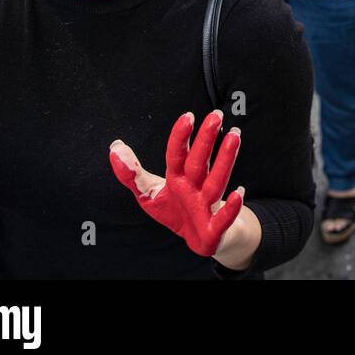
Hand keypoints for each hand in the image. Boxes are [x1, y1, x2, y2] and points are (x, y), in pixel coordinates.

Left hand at [109, 110, 244, 257]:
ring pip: (216, 181)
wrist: (202, 238)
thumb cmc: (175, 210)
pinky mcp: (214, 228)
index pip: (177, 155)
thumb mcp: (148, 194)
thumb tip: (115, 148)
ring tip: (234, 137)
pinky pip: (223, 217)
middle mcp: (195, 187)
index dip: (180, 137)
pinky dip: (231, 207)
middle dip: (206, 139)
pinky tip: (239, 192)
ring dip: (225, 160)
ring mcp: (206, 205)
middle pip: (199, 162)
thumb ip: (131, 174)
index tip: (188, 116)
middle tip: (216, 116)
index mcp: (178, 178)